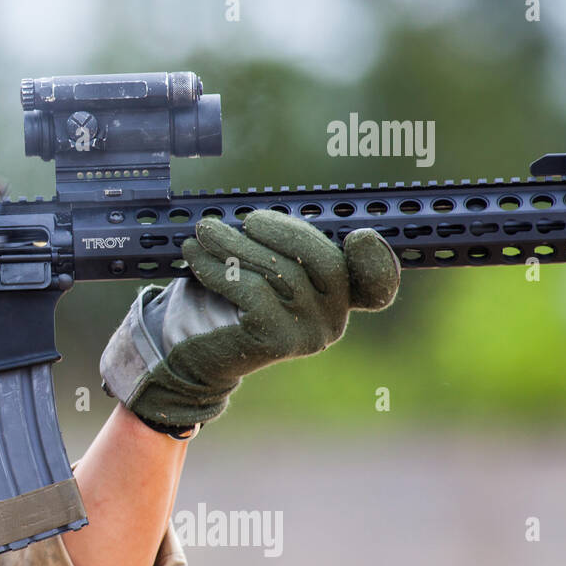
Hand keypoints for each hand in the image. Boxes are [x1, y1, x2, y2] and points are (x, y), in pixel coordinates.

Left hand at [100, 210, 400, 430]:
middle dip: (284, 231)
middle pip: (325, 262)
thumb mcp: (257, 267)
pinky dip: (219, 267)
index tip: (360, 237)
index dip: (377, 262)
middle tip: (246, 219)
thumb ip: (277, 245)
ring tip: (205, 231)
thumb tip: (267, 213)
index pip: (376, 284)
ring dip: (236, 244)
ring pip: (281, 273)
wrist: (188, 351)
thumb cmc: (223, 299)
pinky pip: (251, 290)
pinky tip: (194, 256)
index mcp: (338, 299)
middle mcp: (333, 321)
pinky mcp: (276, 341)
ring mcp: (308, 335)